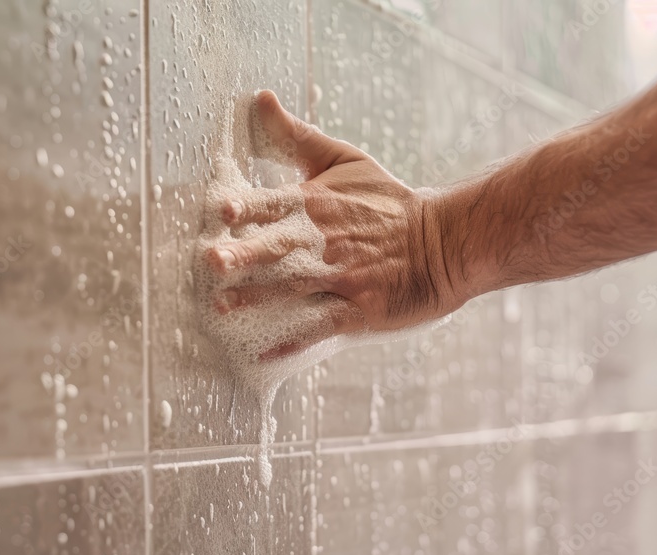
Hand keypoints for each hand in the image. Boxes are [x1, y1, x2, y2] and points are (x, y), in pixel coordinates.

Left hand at [206, 90, 466, 356]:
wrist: (444, 242)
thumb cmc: (388, 202)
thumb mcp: (346, 160)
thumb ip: (298, 136)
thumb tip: (260, 98)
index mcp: (320, 204)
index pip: (278, 204)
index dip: (250, 207)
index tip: (222, 211)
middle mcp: (328, 241)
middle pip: (281, 247)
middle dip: (245, 255)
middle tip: (212, 261)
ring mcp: (345, 277)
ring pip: (296, 287)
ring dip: (258, 297)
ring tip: (222, 306)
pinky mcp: (359, 309)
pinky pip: (321, 325)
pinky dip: (293, 340)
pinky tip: (263, 354)